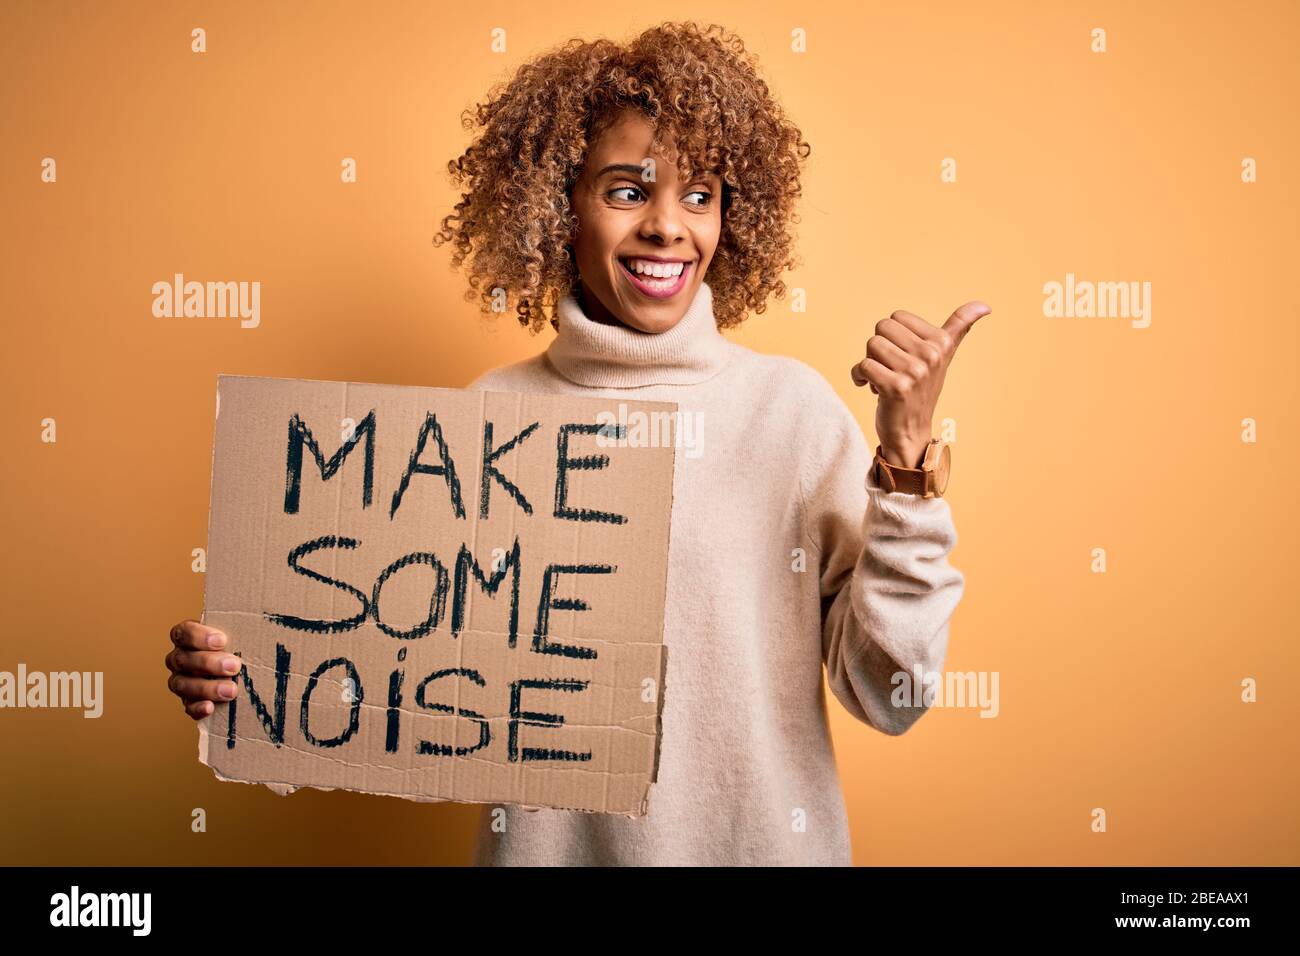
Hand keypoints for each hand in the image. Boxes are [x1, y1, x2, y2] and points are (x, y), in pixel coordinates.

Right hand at [165, 619, 241, 719]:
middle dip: (208, 663)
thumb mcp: (242, 630)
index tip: (222, 640)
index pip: (183, 632)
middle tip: (234, 666)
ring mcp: (181, 680)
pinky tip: (211, 708)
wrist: (240, 669)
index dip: (199, 636)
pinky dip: (197, 708)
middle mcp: (180, 658)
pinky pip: (186, 706)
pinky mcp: (188, 701)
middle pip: (183, 659)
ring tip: (231, 690)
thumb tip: (280, 609)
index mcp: (187, 637)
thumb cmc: (240, 644)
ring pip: (182, 684)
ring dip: (206, 688)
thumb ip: (248, 623)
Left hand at [850, 301, 990, 466]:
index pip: (897, 317)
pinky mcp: (896, 387)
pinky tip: (872, 388)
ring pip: (871, 345)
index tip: (902, 356)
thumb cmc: (922, 388)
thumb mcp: (944, 355)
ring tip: (883, 379)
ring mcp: (915, 372)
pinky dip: (859, 377)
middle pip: (882, 327)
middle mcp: (931, 355)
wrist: (912, 431)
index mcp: (942, 341)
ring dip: (870, 363)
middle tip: (891, 368)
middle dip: (879, 348)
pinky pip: (863, 365)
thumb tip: (985, 305)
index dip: (893, 336)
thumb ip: (960, 326)